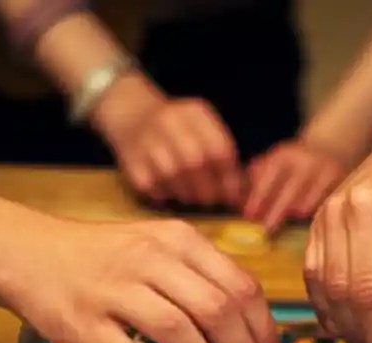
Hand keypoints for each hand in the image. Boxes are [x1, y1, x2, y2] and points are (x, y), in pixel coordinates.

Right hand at [2, 218, 278, 342]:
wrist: (29, 254)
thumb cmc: (107, 259)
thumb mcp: (161, 249)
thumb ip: (205, 280)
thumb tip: (255, 336)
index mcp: (179, 240)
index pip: (241, 288)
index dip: (264, 334)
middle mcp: (150, 259)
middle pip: (218, 312)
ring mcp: (114, 291)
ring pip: (180, 335)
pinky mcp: (84, 325)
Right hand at [93, 80, 244, 207]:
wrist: (131, 114)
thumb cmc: (177, 128)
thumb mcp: (201, 125)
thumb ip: (222, 151)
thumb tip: (240, 190)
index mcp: (193, 113)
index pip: (218, 149)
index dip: (230, 178)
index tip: (234, 195)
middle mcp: (169, 122)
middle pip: (196, 163)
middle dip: (210, 189)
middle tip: (214, 200)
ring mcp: (147, 142)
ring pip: (175, 178)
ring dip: (189, 194)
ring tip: (194, 196)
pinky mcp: (131, 163)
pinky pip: (155, 189)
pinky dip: (167, 196)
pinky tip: (171, 191)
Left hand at [243, 140, 348, 231]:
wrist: (330, 149)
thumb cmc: (293, 163)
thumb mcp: (273, 162)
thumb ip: (256, 178)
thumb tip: (237, 199)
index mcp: (283, 156)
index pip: (268, 178)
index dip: (257, 198)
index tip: (248, 216)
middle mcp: (305, 162)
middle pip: (288, 193)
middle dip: (275, 213)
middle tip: (265, 230)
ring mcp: (325, 173)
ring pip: (307, 203)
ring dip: (294, 219)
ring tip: (285, 230)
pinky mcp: (341, 184)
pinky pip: (323, 207)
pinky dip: (313, 219)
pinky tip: (306, 228)